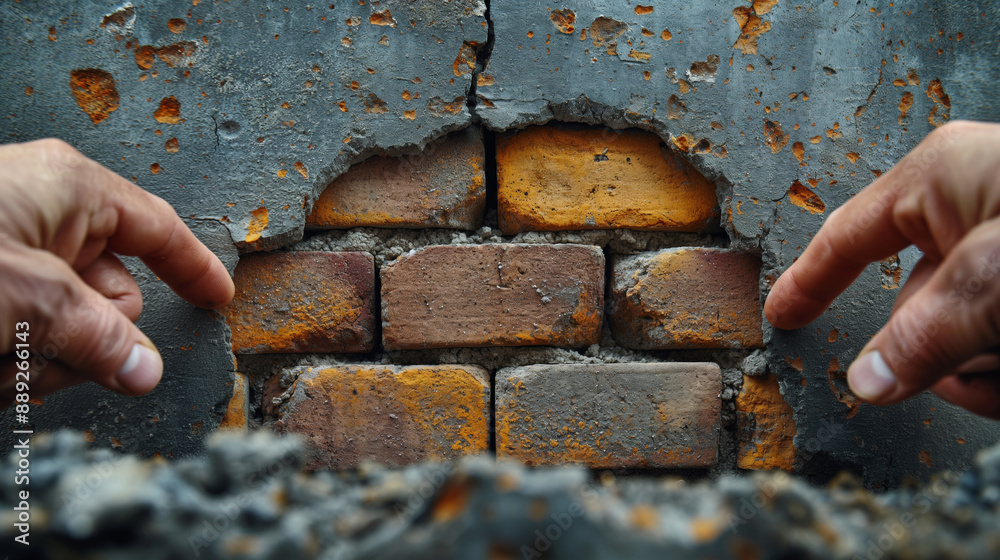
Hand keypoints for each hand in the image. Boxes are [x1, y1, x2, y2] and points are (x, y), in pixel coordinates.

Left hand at [0, 139, 233, 403]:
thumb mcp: (26, 295)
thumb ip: (96, 335)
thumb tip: (145, 369)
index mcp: (69, 189)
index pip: (158, 230)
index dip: (194, 269)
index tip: (219, 297)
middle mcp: (43, 216)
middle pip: (110, 297)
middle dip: (83, 342)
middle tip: (43, 353)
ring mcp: (10, 251)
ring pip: (65, 327)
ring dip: (37, 362)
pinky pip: (23, 336)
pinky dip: (8, 364)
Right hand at [765, 121, 999, 418]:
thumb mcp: (992, 282)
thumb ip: (925, 336)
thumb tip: (869, 381)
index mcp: (939, 178)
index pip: (845, 238)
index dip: (808, 282)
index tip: (779, 315)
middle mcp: (970, 202)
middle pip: (917, 301)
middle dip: (938, 354)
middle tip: (967, 375)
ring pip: (962, 324)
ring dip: (980, 365)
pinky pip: (996, 325)